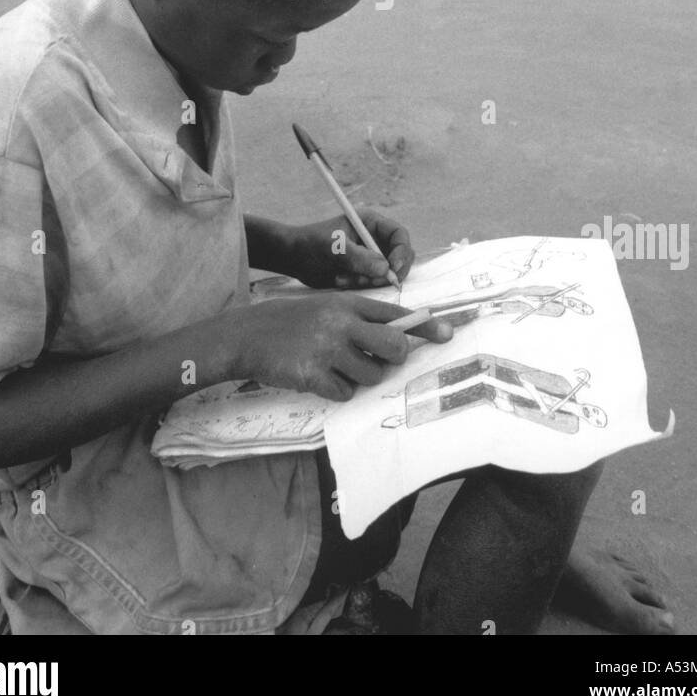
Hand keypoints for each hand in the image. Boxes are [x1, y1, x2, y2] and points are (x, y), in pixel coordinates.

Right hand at [232, 292, 451, 401]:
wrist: (247, 334)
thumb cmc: (291, 321)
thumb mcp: (326, 307)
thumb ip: (359, 317)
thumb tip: (400, 336)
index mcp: (347, 303)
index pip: (396, 314)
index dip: (426, 326)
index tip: (449, 334)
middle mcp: (342, 323)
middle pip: (395, 346)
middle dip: (394, 358)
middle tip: (379, 359)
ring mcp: (328, 349)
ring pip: (373, 375)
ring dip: (362, 377)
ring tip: (338, 367)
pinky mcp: (314, 375)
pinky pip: (346, 393)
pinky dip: (338, 390)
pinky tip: (320, 377)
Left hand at [286, 211, 414, 289]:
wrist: (294, 258)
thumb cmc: (311, 244)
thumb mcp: (334, 249)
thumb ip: (359, 258)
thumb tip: (386, 270)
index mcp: (370, 223)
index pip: (399, 235)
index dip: (401, 251)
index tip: (393, 269)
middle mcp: (374, 239)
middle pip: (400, 256)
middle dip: (389, 272)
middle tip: (371, 282)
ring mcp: (370, 257)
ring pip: (388, 274)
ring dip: (370, 280)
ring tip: (344, 278)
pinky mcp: (364, 272)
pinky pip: (374, 283)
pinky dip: (361, 285)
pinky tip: (341, 280)